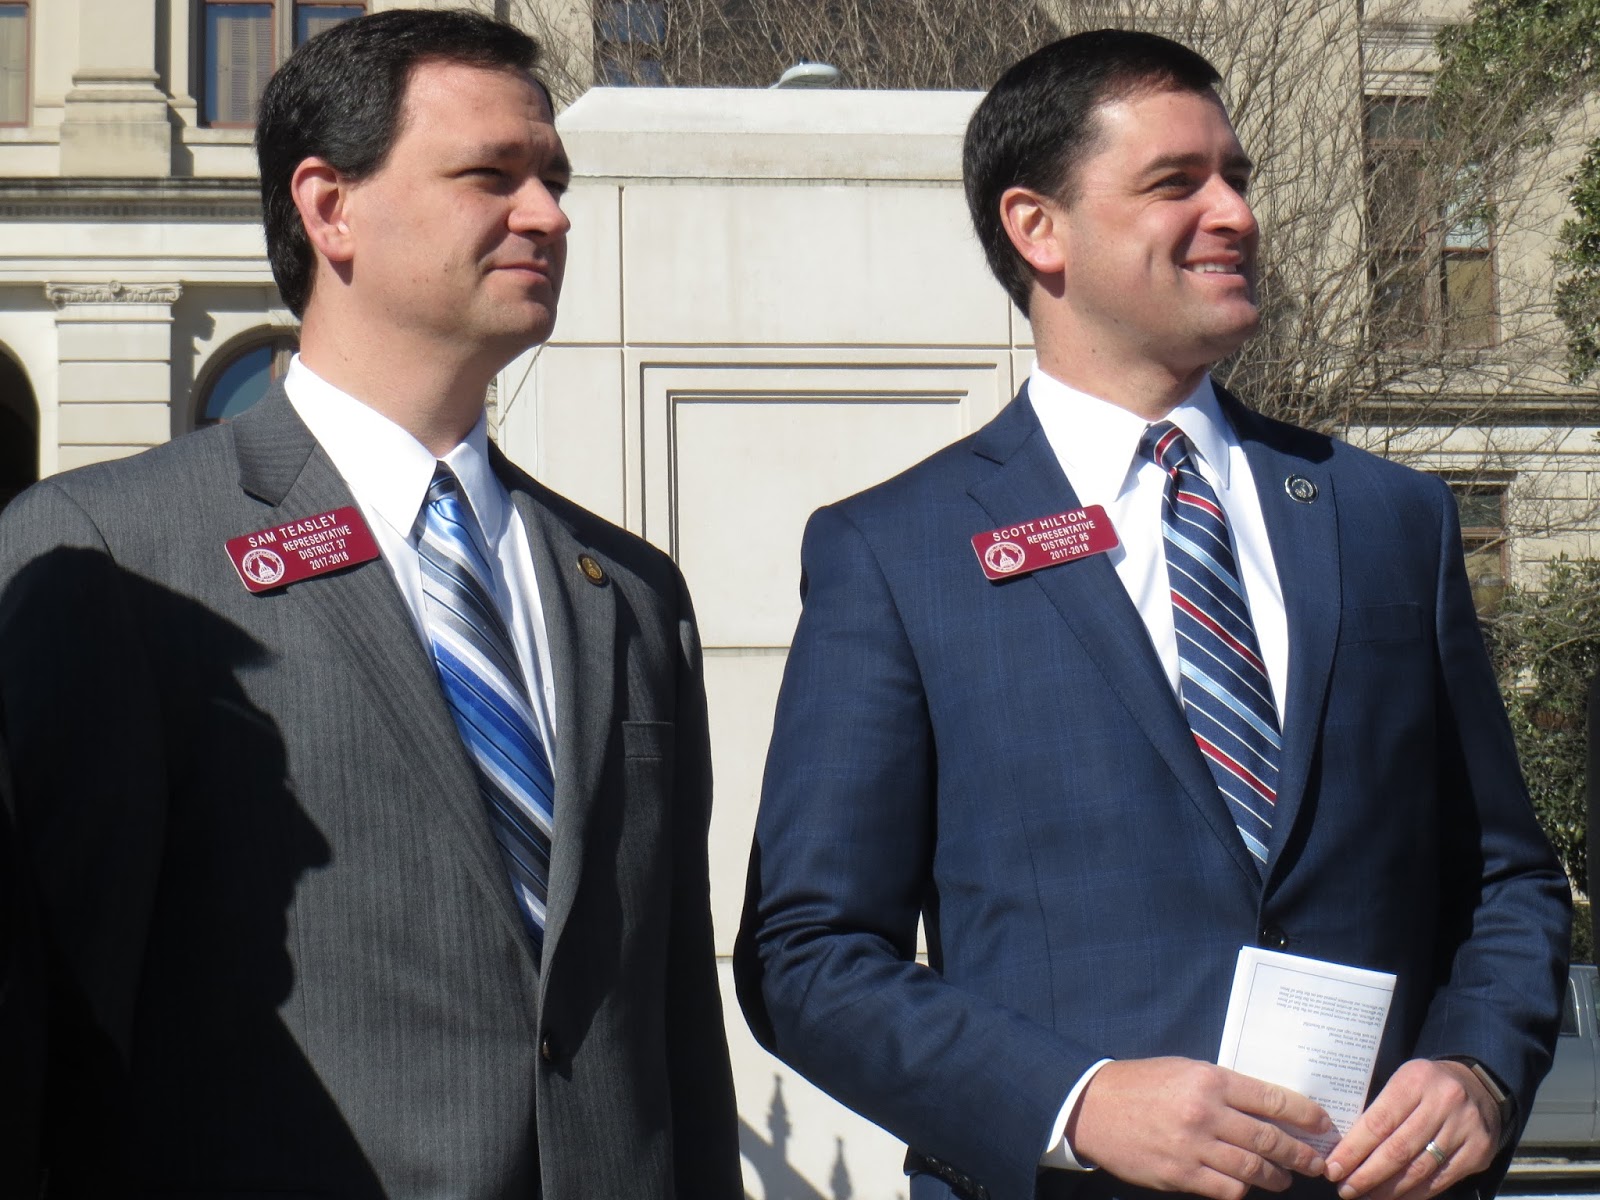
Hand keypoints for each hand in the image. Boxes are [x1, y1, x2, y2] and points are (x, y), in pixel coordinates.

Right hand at [1068, 1057, 1332, 1199]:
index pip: (1273, 1100)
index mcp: (1210, 1080)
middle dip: (1301, 1155)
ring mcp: (1193, 1146)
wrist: (1095, 1107)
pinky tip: (1247, 1186)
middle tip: (1318, 1162)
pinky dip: (1244, 1190)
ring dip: (1277, 1177)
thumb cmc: (1144, 1084)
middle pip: (1270, 1140)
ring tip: (1285, 1178)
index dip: (1306, 1116)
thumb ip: (1226, 1088)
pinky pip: (1228, 1190)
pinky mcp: (1180, 1173)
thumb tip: (1270, 1108)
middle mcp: (1205, 1112)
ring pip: (1254, 1170)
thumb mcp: (1186, 1070)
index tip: (1324, 1126)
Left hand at [1324, 1059, 1500, 1199]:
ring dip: (1389, 1189)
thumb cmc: (1426, 1086)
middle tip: (1345, 1189)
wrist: (1479, 1086)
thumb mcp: (1402, 1081)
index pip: (1378, 1122)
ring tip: (1366, 1196)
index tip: (1333, 1168)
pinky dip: (1415, 1193)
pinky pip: (1441, 1179)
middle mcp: (1443, 1102)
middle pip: (1397, 1150)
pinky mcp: (1479, 1151)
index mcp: (1415, 1080)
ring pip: (1419, 1169)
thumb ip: (1379, 1109)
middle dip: (1367, 1174)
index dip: (1353, 1149)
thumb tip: (1345, 1147)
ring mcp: (1464, 1128)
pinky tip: (1396, 1198)